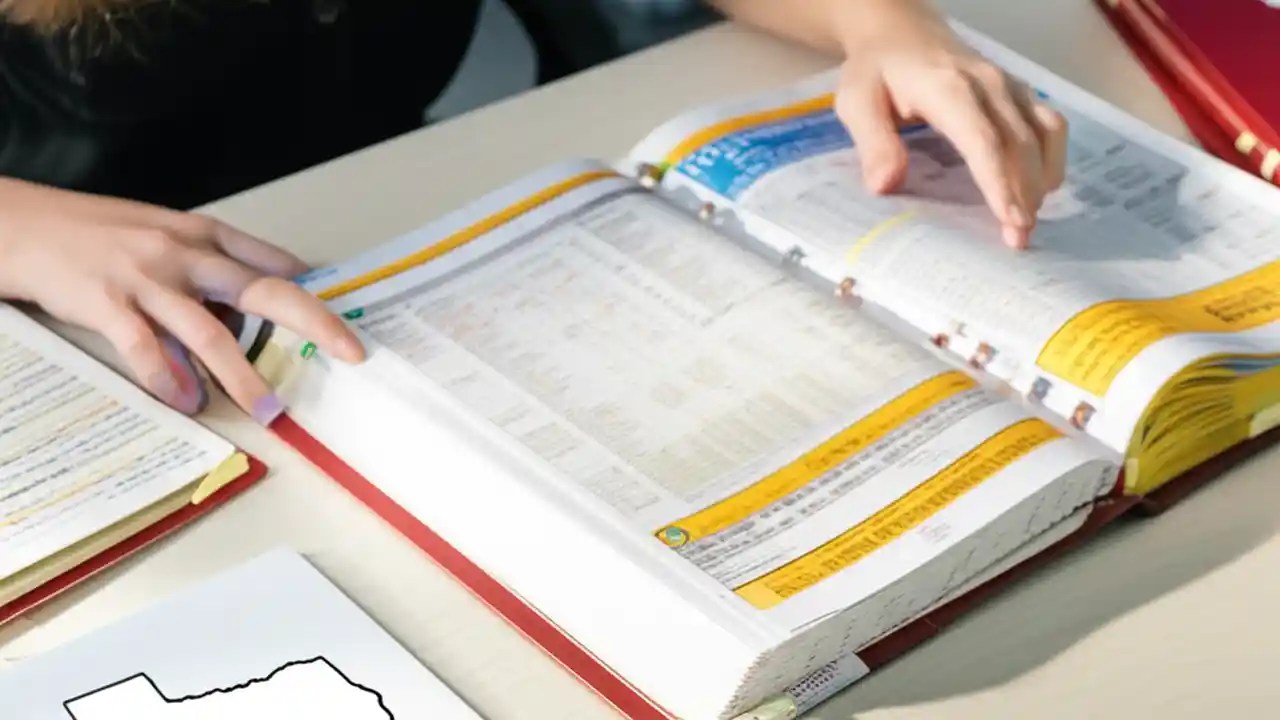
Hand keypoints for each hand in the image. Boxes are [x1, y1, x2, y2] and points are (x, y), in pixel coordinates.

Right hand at [0, 178, 364, 421]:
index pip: (272, 262)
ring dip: (243, 376)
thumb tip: (260, 293)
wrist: (17, 223)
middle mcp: (183, 254)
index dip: (314, 292)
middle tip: (350, 353)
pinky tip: (188, 402)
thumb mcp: (162, 231)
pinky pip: (147, 350)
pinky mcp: (106, 304)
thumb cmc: (93, 233)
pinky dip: (170, 379)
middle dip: (314, 323)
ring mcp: (146, 280)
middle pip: (263, 291)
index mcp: (201, 235)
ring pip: (210, 332)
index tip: (346, 321)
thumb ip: (210, 260)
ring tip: (270, 410)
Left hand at [831, 0, 1067, 248]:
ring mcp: (1009, 87)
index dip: (999, 181)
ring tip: (1028, 222)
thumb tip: (885, 186)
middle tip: (1018, 240)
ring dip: (1041, 180)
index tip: (1010, 219)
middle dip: (1023, 195)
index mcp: (947, 88)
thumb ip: (873, 142)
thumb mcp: (857, 101)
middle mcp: (988, 85)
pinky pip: (1049, 124)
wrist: (901, 31)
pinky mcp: (1019, 92)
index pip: (983, 140)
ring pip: (1042, 135)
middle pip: (1019, 144)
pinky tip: (1042, 189)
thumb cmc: (877, 71)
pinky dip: (1052, 158)